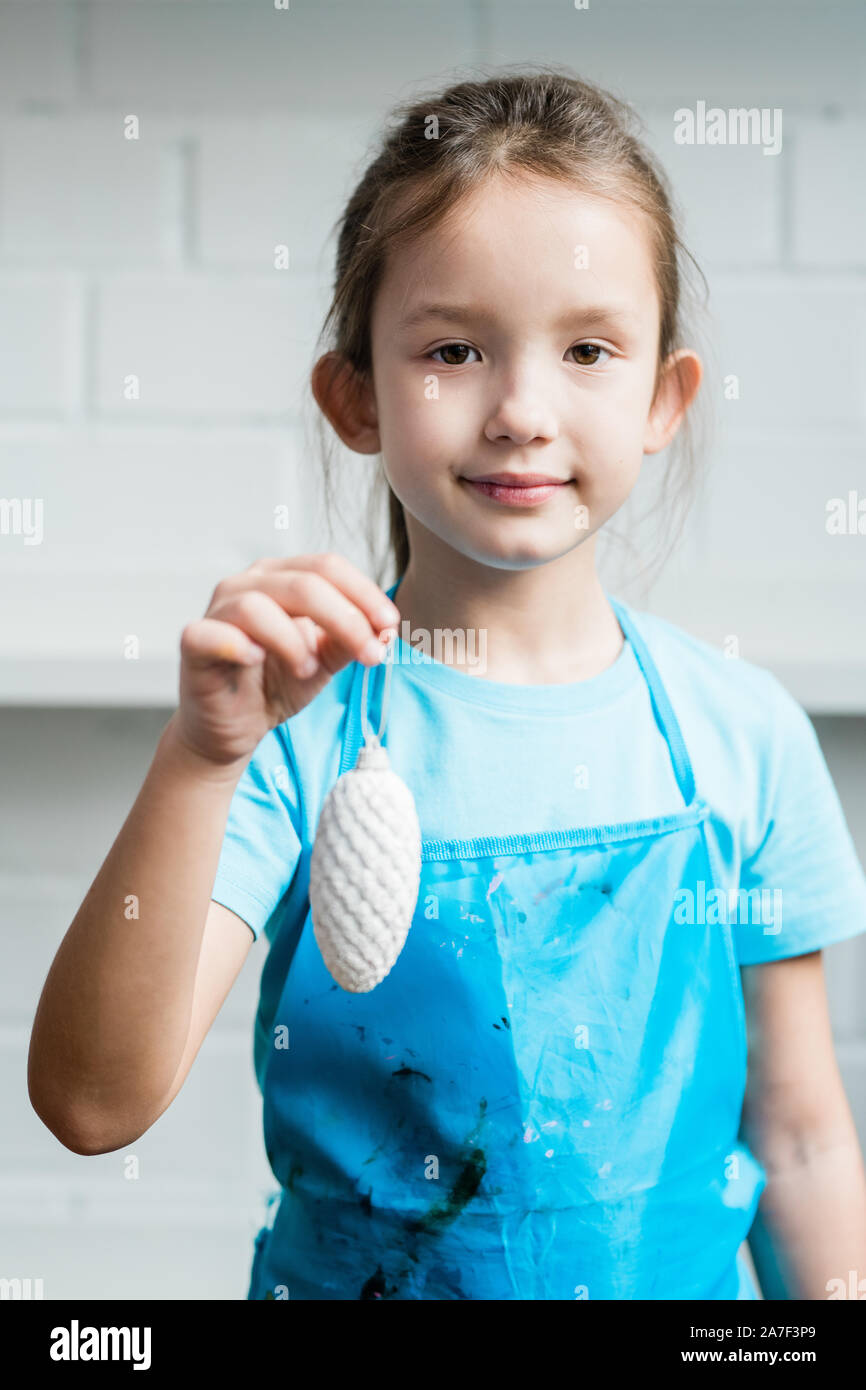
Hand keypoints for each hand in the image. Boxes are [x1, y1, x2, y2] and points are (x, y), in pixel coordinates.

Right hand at [172, 553, 398, 770]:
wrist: (235, 727)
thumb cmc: (276, 683)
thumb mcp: (325, 661)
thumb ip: (350, 640)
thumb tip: (385, 630)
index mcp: (283, 577)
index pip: (328, 567)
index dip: (365, 595)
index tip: (392, 627)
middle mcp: (249, 583)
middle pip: (304, 583)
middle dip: (346, 620)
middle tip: (371, 657)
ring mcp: (218, 610)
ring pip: (258, 605)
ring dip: (294, 640)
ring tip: (309, 670)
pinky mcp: (194, 642)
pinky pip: (209, 633)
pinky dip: (235, 643)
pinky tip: (255, 659)